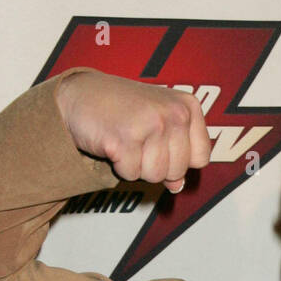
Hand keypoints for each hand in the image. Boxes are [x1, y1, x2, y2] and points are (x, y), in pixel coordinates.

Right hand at [55, 70, 210, 191]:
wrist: (79, 94)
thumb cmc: (121, 109)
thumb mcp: (157, 126)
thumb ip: (175, 154)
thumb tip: (178, 186)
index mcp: (187, 107)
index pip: (201, 158)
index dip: (180, 161)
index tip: (161, 145)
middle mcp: (174, 112)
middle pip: (178, 171)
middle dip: (156, 166)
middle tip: (137, 141)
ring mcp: (151, 124)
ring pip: (155, 176)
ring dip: (137, 166)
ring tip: (126, 141)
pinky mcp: (125, 138)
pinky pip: (131, 174)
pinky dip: (119, 166)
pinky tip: (113, 143)